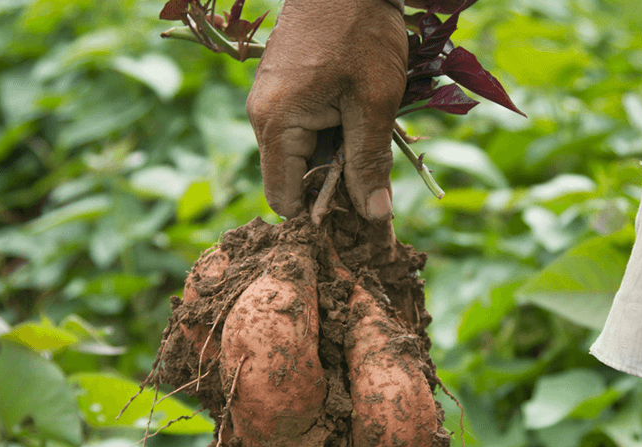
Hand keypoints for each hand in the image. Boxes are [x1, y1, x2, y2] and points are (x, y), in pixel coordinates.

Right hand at [246, 0, 407, 220]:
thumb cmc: (360, 32)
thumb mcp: (374, 102)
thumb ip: (369, 162)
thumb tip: (374, 216)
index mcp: (276, 124)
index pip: (284, 198)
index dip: (319, 215)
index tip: (357, 219)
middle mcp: (263, 116)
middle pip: (295, 178)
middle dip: (335, 185)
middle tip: (378, 183)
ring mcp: (271, 100)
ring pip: (305, 153)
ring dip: (339, 157)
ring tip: (373, 140)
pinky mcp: (284, 87)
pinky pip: (306, 128)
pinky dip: (334, 133)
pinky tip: (361, 119)